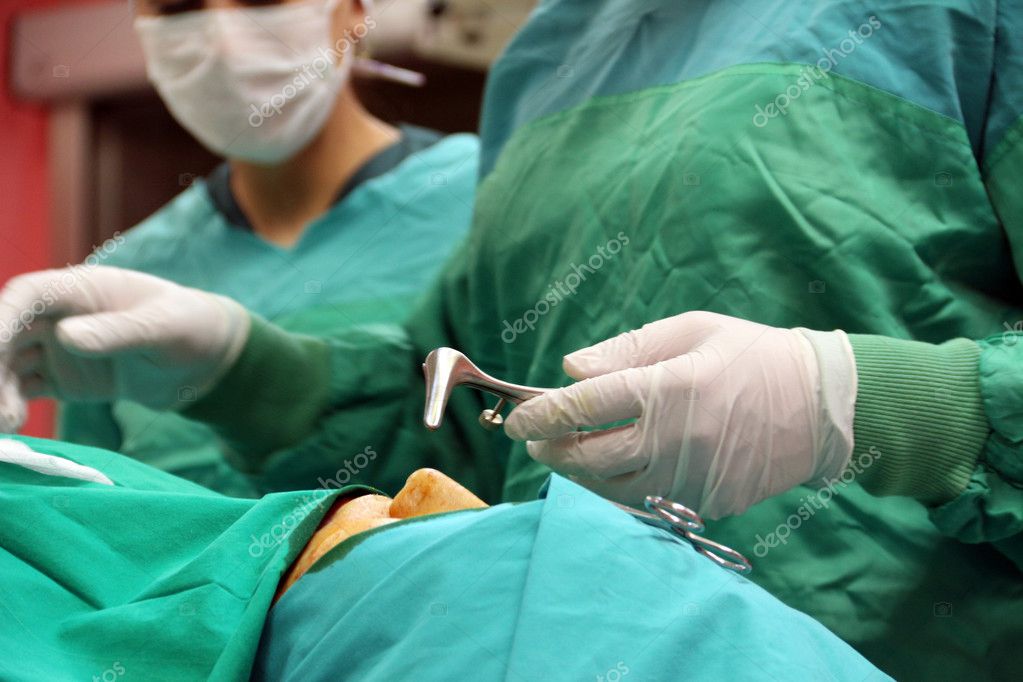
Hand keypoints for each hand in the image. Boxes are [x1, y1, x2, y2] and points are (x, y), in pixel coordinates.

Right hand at [0, 266, 249, 408]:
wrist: (207, 360)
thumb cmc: (191, 327)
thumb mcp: (162, 327)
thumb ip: (119, 332)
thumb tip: (66, 337)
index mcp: (83, 289)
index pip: (27, 294)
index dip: (1, 318)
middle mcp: (61, 316)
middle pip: (6, 333)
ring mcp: (58, 348)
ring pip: (9, 365)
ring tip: (7, 423)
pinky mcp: (64, 379)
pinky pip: (24, 390)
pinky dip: (11, 405)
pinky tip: (11, 424)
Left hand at [504, 312, 856, 518]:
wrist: (823, 404)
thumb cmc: (751, 355)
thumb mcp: (690, 331)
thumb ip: (625, 350)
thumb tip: (570, 370)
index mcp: (670, 388)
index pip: (585, 407)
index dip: (542, 415)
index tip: (517, 419)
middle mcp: (677, 439)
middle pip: (589, 457)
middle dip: (551, 449)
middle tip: (534, 440)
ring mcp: (693, 478)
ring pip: (610, 490)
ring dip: (577, 475)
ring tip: (565, 455)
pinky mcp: (708, 503)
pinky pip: (646, 504)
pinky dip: (617, 489)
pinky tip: (609, 472)